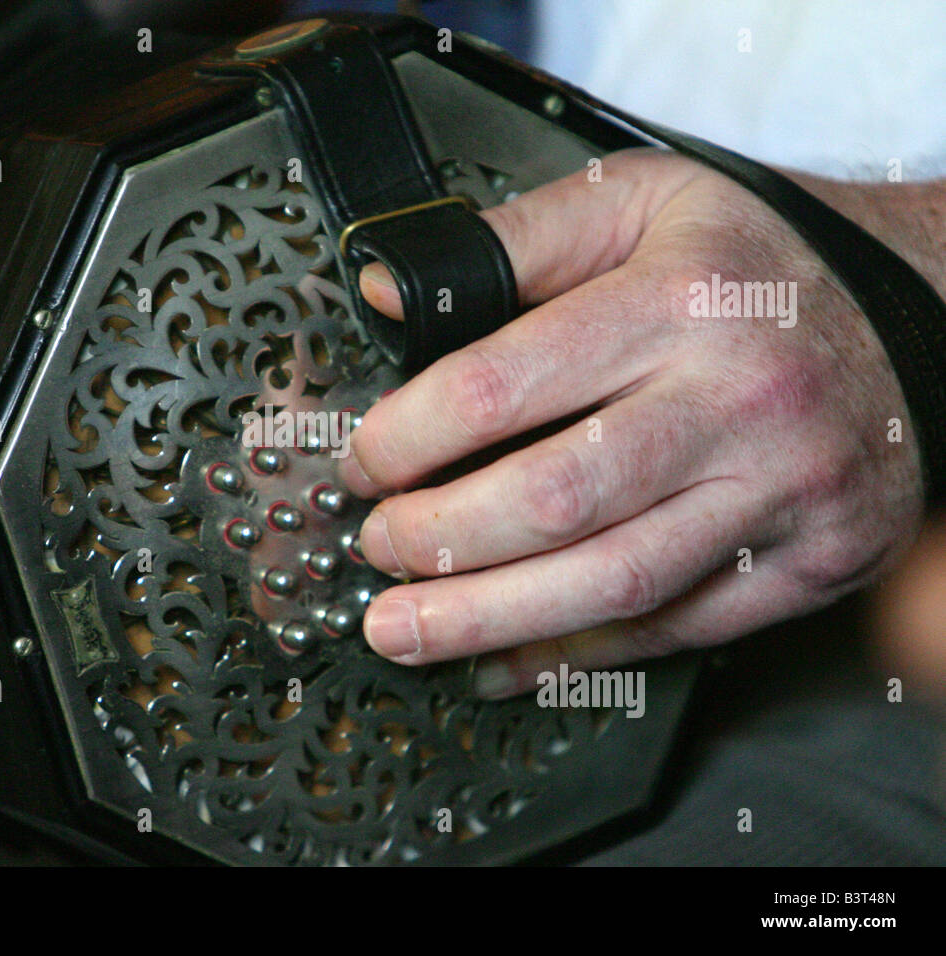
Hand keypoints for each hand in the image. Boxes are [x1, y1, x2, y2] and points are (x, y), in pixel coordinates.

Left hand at [342, 148, 934, 698]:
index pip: (502, 385)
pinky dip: (576, 655)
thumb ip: (511, 243)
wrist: (909, 310)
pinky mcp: (809, 560)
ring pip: (614, 582)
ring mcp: (781, 492)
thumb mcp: (638, 203)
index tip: (364, 462)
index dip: (408, 438)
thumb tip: (387, 292)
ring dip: (488, 621)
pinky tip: (502, 660)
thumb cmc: (749, 262)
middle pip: (554, 500)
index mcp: (676, 301)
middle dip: (438, 544)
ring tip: (402, 632)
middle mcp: (735, 401)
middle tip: (373, 552)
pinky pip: (677, 627)